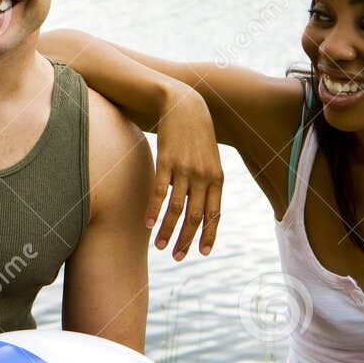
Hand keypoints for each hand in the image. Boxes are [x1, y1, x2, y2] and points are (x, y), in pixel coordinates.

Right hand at [148, 85, 223, 259]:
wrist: (186, 105)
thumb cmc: (196, 134)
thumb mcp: (208, 158)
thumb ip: (206, 181)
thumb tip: (199, 204)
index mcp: (216, 178)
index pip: (214, 214)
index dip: (208, 235)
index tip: (201, 253)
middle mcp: (203, 176)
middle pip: (195, 216)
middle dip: (186, 240)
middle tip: (178, 257)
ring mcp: (185, 169)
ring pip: (176, 208)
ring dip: (167, 231)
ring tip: (159, 246)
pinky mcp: (167, 161)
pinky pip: (160, 191)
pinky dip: (153, 210)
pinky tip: (147, 224)